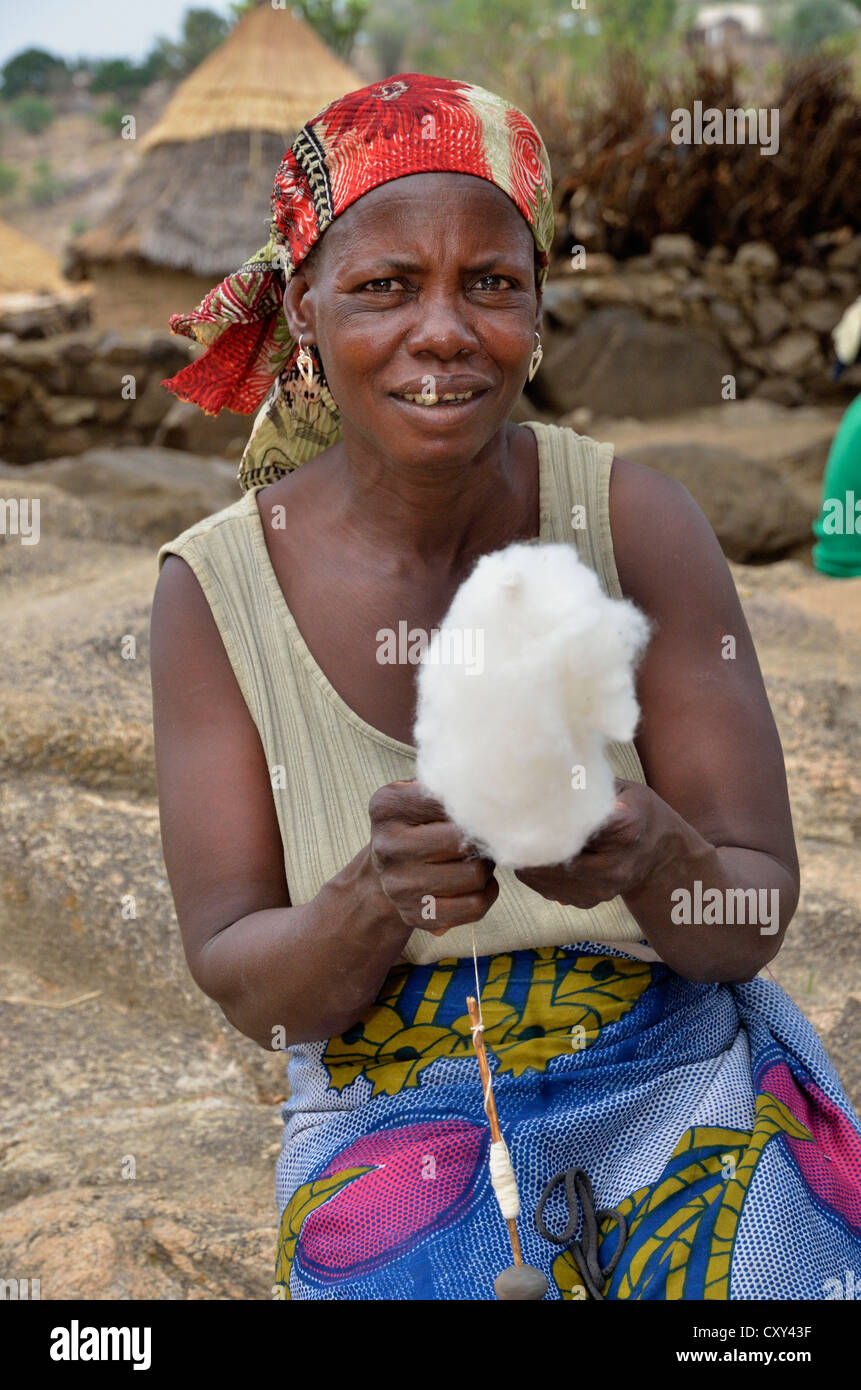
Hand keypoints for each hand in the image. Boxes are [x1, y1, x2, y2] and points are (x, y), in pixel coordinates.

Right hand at [368, 779, 497, 934]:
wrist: (386, 870)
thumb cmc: (417, 823)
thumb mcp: (419, 793)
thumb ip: (446, 785)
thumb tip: (489, 785)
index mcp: (388, 807)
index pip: (448, 800)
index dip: (474, 804)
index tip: (481, 805)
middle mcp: (387, 847)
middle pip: (465, 840)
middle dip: (483, 837)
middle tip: (482, 835)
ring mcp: (398, 886)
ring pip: (475, 875)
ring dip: (487, 866)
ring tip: (478, 857)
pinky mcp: (416, 915)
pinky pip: (474, 906)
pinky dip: (487, 893)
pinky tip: (480, 883)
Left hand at [513, 779, 673, 909]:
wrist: (662, 855)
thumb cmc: (637, 812)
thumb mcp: (621, 788)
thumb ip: (587, 786)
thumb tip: (542, 773)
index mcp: (625, 825)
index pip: (572, 825)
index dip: (542, 818)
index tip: (521, 809)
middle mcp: (615, 863)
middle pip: (554, 856)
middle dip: (527, 843)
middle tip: (507, 826)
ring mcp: (604, 888)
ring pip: (547, 878)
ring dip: (527, 862)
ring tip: (517, 841)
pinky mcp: (592, 901)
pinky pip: (551, 890)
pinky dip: (538, 875)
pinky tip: (535, 858)